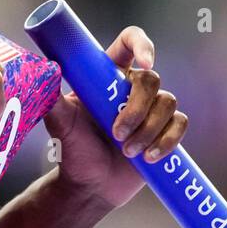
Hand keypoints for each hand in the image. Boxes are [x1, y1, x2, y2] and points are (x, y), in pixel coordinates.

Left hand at [43, 25, 187, 209]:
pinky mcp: (165, 130)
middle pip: (151, 79)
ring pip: (167, 103)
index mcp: (107, 76)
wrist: (90, 185)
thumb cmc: (73, 150)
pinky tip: (149, 157)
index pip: (128, 42)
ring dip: (149, 129)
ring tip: (128, 152)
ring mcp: (151, 108)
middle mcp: (131, 88)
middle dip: (137, 109)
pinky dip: (167, 141)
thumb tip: (47, 71)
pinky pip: (180, 124)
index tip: (145, 63)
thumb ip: (52, 100)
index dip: (141, 44)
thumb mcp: (60, 124)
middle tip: (117, 134)